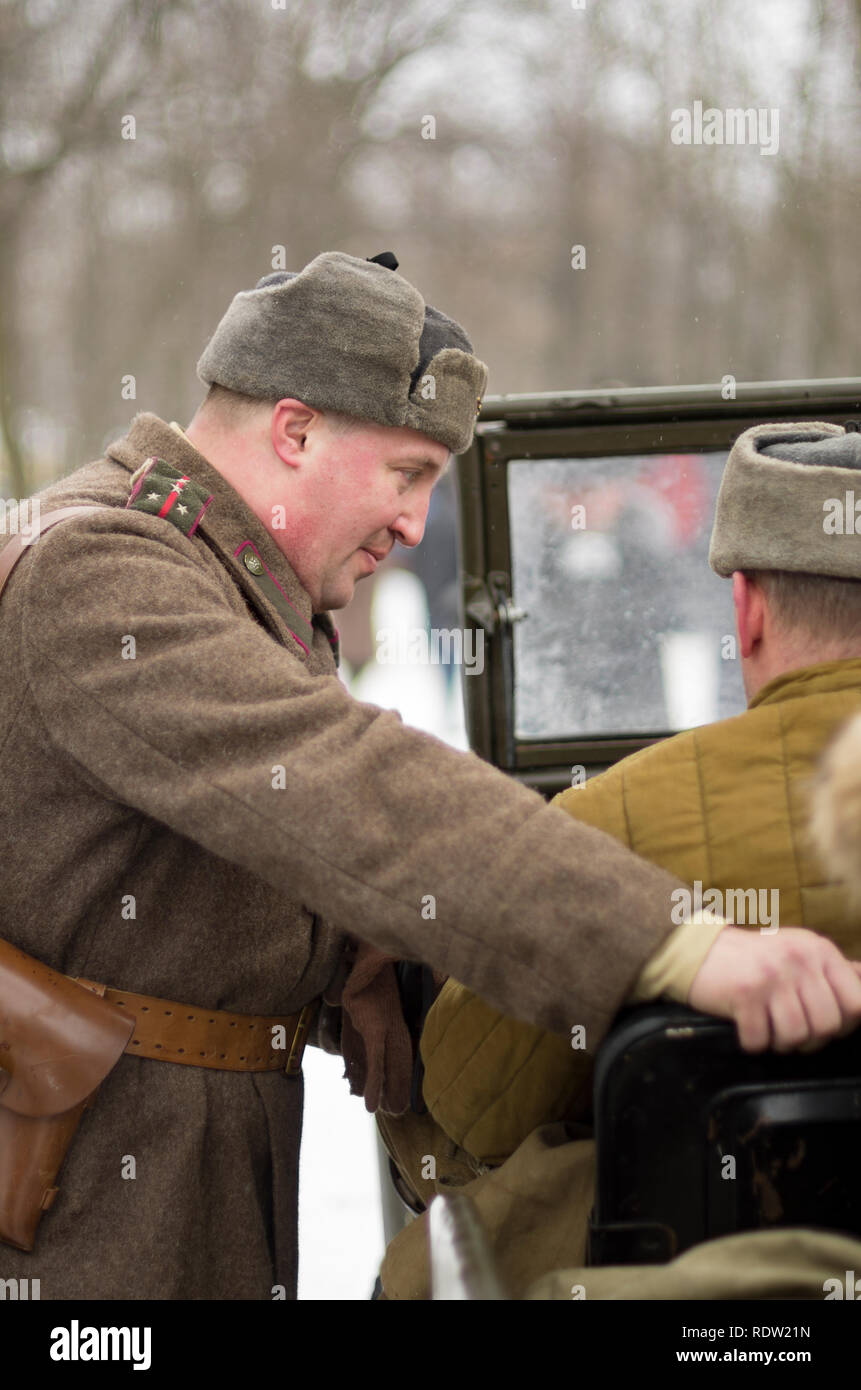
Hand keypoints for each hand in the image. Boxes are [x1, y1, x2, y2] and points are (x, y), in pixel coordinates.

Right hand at [687, 926, 860, 1051]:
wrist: (700, 950)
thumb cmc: (755, 958)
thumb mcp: (800, 950)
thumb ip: (835, 968)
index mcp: (819, 951)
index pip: (856, 1003)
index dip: (845, 1024)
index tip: (826, 1025)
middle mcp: (800, 960)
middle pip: (828, 1026)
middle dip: (811, 1039)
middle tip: (793, 1031)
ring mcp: (772, 976)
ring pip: (797, 1036)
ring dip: (782, 1043)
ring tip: (771, 1030)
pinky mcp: (745, 993)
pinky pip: (761, 1040)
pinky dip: (754, 1043)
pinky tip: (749, 1028)